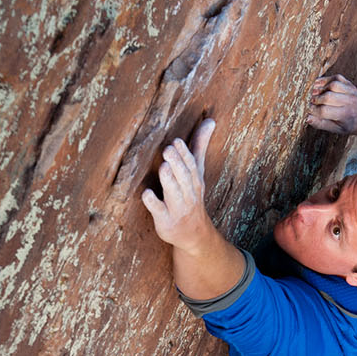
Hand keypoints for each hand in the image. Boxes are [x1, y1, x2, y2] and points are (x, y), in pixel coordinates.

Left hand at [142, 118, 215, 249]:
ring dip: (169, 180)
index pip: (192, 166)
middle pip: (184, 178)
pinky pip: (159, 212)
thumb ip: (200, 147)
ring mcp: (177, 209)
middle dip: (177, 164)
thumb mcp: (198, 173)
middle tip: (168, 149)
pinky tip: (146, 194)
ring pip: (174, 194)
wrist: (194, 235)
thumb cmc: (191, 196)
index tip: (176, 141)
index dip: (185, 154)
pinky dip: (153, 203)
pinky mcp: (165, 222)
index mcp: (195, 182)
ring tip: (163, 167)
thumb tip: (210, 120)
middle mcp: (188, 195)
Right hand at [306, 74, 356, 134]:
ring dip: (320, 88)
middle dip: (315, 99)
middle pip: (327, 97)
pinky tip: (321, 87)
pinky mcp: (350, 84)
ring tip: (314, 94)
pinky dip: (326, 80)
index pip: (324, 111)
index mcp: (346, 114)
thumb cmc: (349, 124)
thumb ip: (320, 124)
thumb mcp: (335, 129)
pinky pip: (336, 78)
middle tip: (309, 102)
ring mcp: (351, 90)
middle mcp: (350, 101)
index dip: (313, 110)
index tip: (307, 110)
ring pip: (332, 85)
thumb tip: (307, 117)